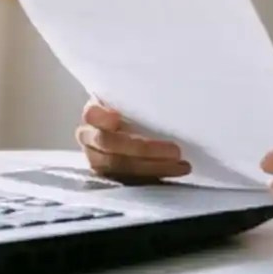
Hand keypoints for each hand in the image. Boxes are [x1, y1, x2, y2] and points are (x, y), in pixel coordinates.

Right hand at [76, 97, 190, 182]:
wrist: (130, 130)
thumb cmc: (136, 111)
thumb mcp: (134, 101)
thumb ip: (141, 102)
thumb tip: (172, 92)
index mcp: (94, 113)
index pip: (91, 114)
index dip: (102, 118)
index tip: (116, 117)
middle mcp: (90, 138)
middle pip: (111, 145)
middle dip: (145, 149)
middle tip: (175, 151)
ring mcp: (96, 160)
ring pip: (121, 167)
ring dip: (154, 167)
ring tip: (182, 165)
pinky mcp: (109, 177)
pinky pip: (129, 181)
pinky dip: (154, 177)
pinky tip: (175, 171)